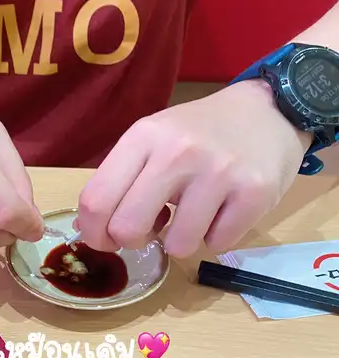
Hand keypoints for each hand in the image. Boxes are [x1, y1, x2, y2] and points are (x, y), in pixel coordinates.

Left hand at [77, 81, 308, 257]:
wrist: (269, 110)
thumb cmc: (200, 133)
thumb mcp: (153, 140)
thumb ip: (120, 179)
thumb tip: (87, 228)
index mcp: (144, 137)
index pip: (96, 200)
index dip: (94, 233)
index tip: (106, 240)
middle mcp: (177, 152)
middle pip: (127, 229)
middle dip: (134, 241)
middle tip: (152, 229)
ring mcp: (218, 172)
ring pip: (177, 246)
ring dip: (181, 241)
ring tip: (194, 215)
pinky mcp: (254, 192)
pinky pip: (216, 244)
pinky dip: (216, 237)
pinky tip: (223, 210)